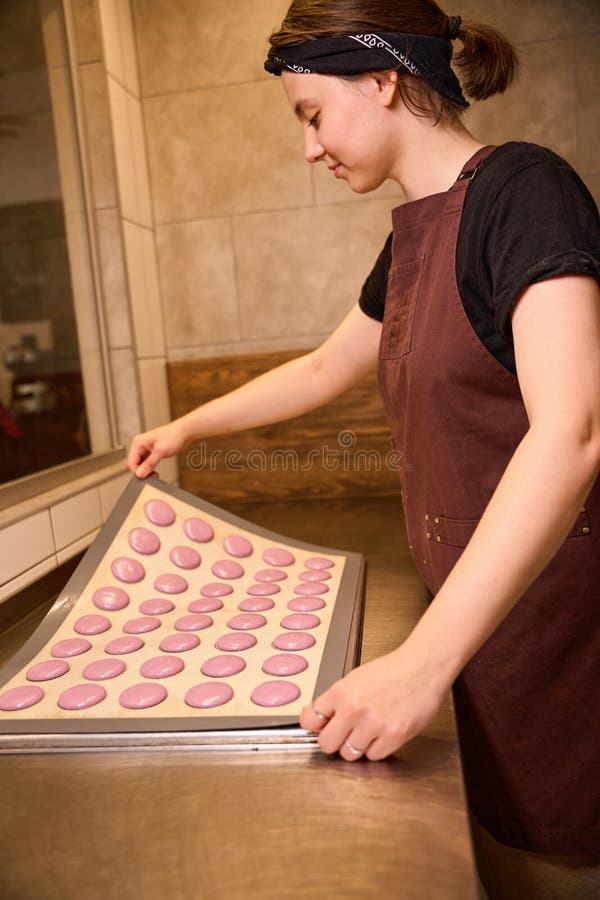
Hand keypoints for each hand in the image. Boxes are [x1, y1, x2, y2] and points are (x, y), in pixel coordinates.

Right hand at [127, 419, 189, 477]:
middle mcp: (140, 445)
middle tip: (152, 476)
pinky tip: (155, 472)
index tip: (146, 478)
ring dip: (146, 471)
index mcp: (138, 442)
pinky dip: (150, 468)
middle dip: (142, 472)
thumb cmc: (173, 436)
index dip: (137, 471)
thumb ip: (149, 463)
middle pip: (134, 464)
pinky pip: (146, 463)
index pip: (131, 462)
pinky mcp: (152, 452)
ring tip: (155, 474)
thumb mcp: (160, 451)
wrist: (184, 432)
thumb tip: (140, 474)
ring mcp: (145, 449)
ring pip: (140, 464)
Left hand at [299, 645, 447, 761]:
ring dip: (356, 747)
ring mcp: (374, 725)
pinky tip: (381, 734)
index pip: (309, 720)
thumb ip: (336, 700)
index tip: (320, 727)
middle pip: (326, 744)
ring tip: (366, 733)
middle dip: (334, 741)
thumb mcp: (355, 679)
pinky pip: (373, 756)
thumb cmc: (392, 671)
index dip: (315, 725)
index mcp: (341, 692)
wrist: (422, 668)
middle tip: (343, 735)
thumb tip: (318, 719)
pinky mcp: (394, 736)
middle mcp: (354, 709)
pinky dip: (376, 749)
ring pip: (349, 755)